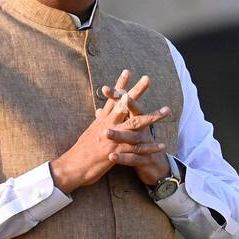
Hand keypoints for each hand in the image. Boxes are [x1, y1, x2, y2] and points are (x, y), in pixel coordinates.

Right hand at [52, 71, 169, 192]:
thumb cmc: (80, 151)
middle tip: (147, 78)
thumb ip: (98, 122)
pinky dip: (150, 147)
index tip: (127, 72)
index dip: (120, 85)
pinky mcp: (116, 152)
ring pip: (135, 124)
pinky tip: (161, 146)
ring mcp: (112, 137)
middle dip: (136, 92)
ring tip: (166, 110)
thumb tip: (100, 112)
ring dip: (152, 117)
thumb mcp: (89, 133)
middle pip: (124, 105)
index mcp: (102, 121)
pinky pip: (137, 148)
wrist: (72, 167)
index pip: (112, 99)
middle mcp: (107, 125)